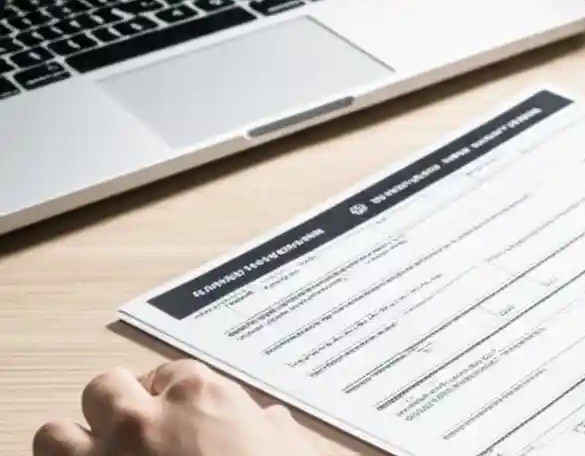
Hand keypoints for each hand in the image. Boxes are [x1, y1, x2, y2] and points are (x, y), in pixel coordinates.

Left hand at [33, 359, 324, 455]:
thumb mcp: (292, 448)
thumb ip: (272, 427)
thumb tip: (268, 422)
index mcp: (200, 396)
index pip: (172, 373)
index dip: (172, 396)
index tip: (177, 414)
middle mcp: (143, 419)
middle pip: (106, 388)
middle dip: (115, 408)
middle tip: (133, 430)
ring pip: (55, 434)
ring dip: (72, 446)